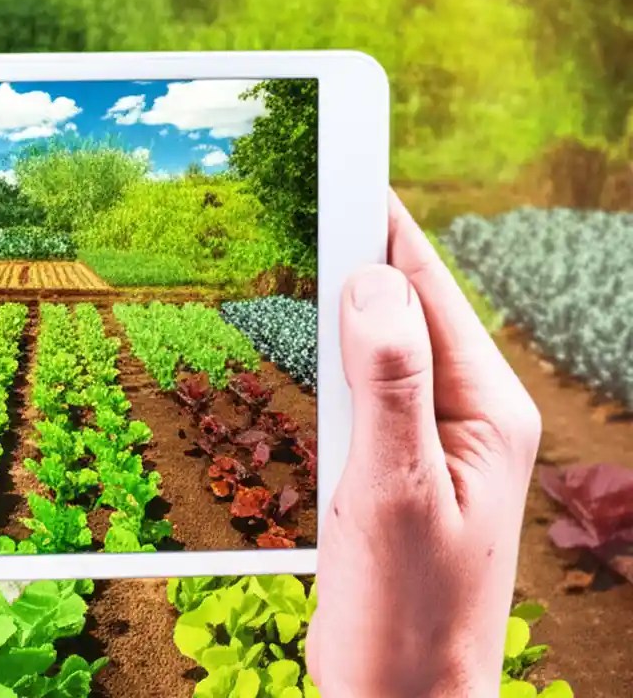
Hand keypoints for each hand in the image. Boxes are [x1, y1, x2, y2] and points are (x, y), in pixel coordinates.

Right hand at [307, 191, 540, 696]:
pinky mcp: (391, 468)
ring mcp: (427, 442)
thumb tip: (368, 283)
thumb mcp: (396, 493)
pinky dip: (326, 358)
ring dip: (336, 305)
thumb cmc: (410, 615)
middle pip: (404, 309)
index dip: (385, 226)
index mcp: (487, 410)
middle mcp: (464, 416)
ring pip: (378, 347)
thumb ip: (387, 385)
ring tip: (294, 248)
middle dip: (354, 253)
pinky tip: (297, 339)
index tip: (342, 166)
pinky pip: (360, 390)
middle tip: (301, 195)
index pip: (430, 292)